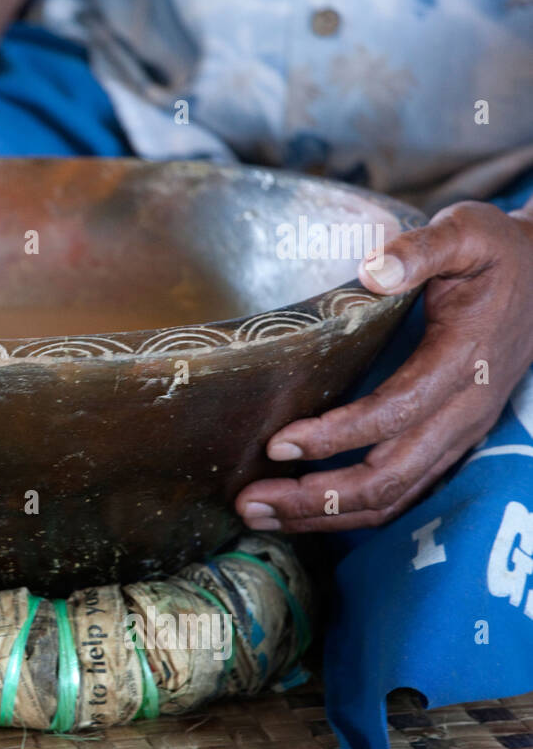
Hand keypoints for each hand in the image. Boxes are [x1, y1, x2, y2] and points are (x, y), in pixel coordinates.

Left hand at [236, 200, 532, 531]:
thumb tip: (375, 269)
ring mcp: (459, 435)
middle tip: (251, 502)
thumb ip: (422, 248)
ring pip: (394, 496)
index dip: (337, 435)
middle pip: (389, 475)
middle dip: (317, 496)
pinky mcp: (449, 445)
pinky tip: (303, 514)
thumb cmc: (497, 254)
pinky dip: (352, 512)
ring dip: (325, 514)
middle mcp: (464, 410)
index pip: (396, 412)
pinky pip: (403, 494)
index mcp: (464, 361)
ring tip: (261, 516)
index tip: (279, 443)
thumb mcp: (467, 232)